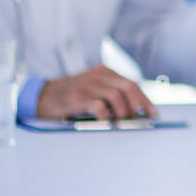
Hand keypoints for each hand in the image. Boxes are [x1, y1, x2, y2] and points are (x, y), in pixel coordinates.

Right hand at [36, 65, 156, 119]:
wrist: (43, 97)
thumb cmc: (73, 97)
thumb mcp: (94, 90)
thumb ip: (112, 95)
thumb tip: (137, 112)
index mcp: (105, 72)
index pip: (132, 84)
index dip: (145, 100)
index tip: (153, 113)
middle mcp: (98, 75)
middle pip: (128, 87)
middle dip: (137, 105)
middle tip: (138, 119)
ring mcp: (87, 85)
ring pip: (116, 96)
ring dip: (123, 112)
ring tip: (120, 122)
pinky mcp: (77, 97)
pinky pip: (99, 106)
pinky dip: (106, 116)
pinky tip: (106, 123)